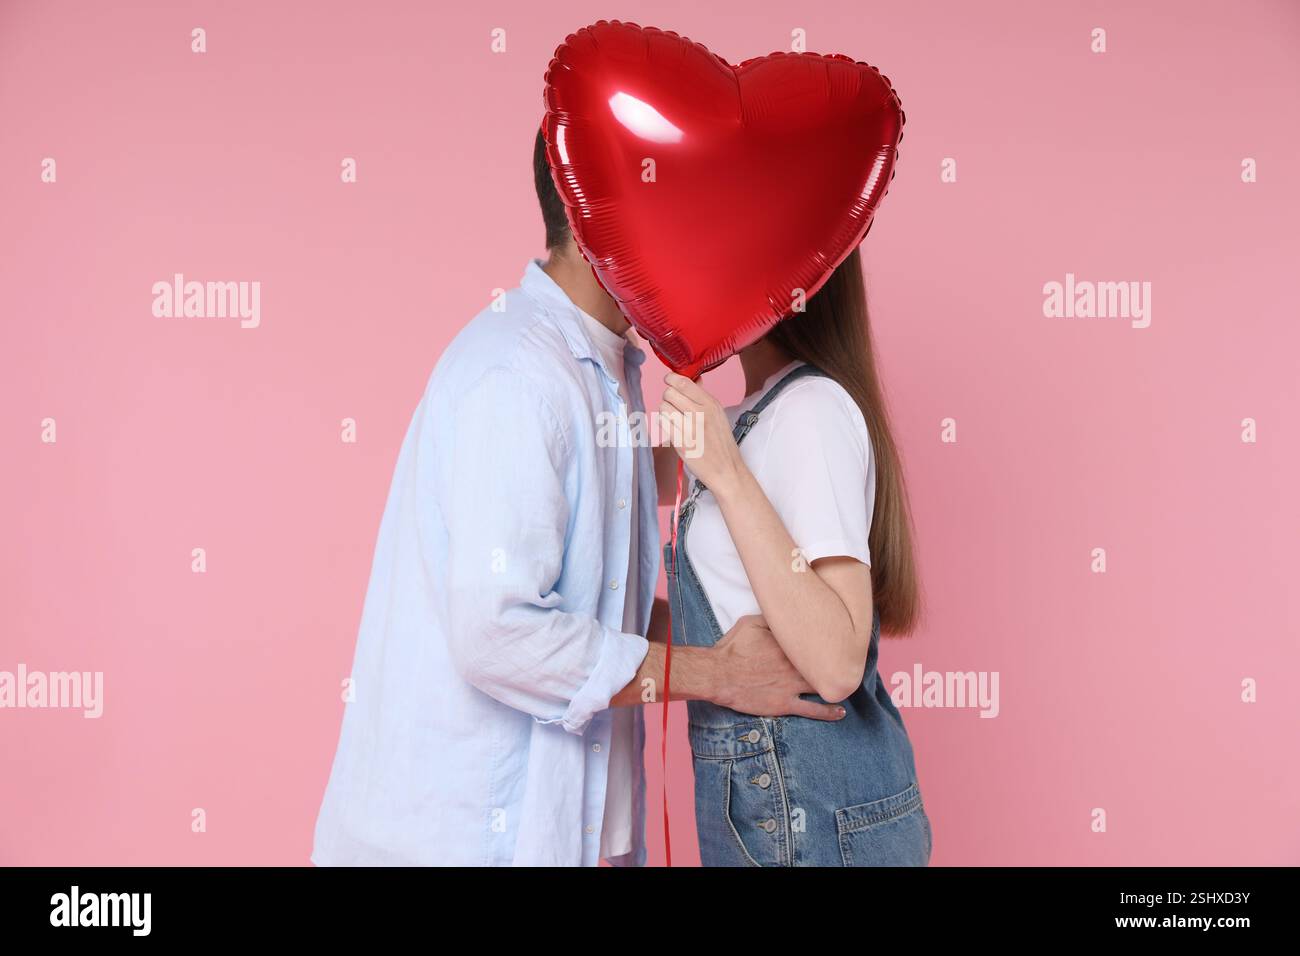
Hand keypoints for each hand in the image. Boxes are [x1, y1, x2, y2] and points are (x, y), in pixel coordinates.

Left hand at [660, 372, 746, 495]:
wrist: (726, 470)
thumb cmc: (721, 443)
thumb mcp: (718, 414)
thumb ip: (704, 396)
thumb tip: (695, 379)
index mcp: (711, 404)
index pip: (683, 382)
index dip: (671, 378)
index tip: (669, 380)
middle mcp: (700, 414)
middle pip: (669, 393)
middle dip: (667, 397)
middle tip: (673, 405)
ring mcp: (689, 428)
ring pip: (663, 407)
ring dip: (665, 411)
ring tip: (674, 419)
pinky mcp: (680, 442)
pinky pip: (662, 423)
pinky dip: (664, 424)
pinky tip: (673, 429)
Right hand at [711, 615, 845, 720]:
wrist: (718, 675)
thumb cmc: (731, 648)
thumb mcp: (750, 623)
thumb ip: (770, 618)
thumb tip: (786, 611)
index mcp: (788, 644)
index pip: (816, 640)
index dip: (829, 639)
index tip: (840, 637)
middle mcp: (794, 665)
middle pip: (825, 663)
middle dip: (839, 661)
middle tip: (854, 660)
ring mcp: (791, 686)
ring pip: (822, 685)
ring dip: (836, 684)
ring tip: (848, 683)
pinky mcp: (785, 704)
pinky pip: (812, 710)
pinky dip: (828, 711)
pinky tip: (840, 711)